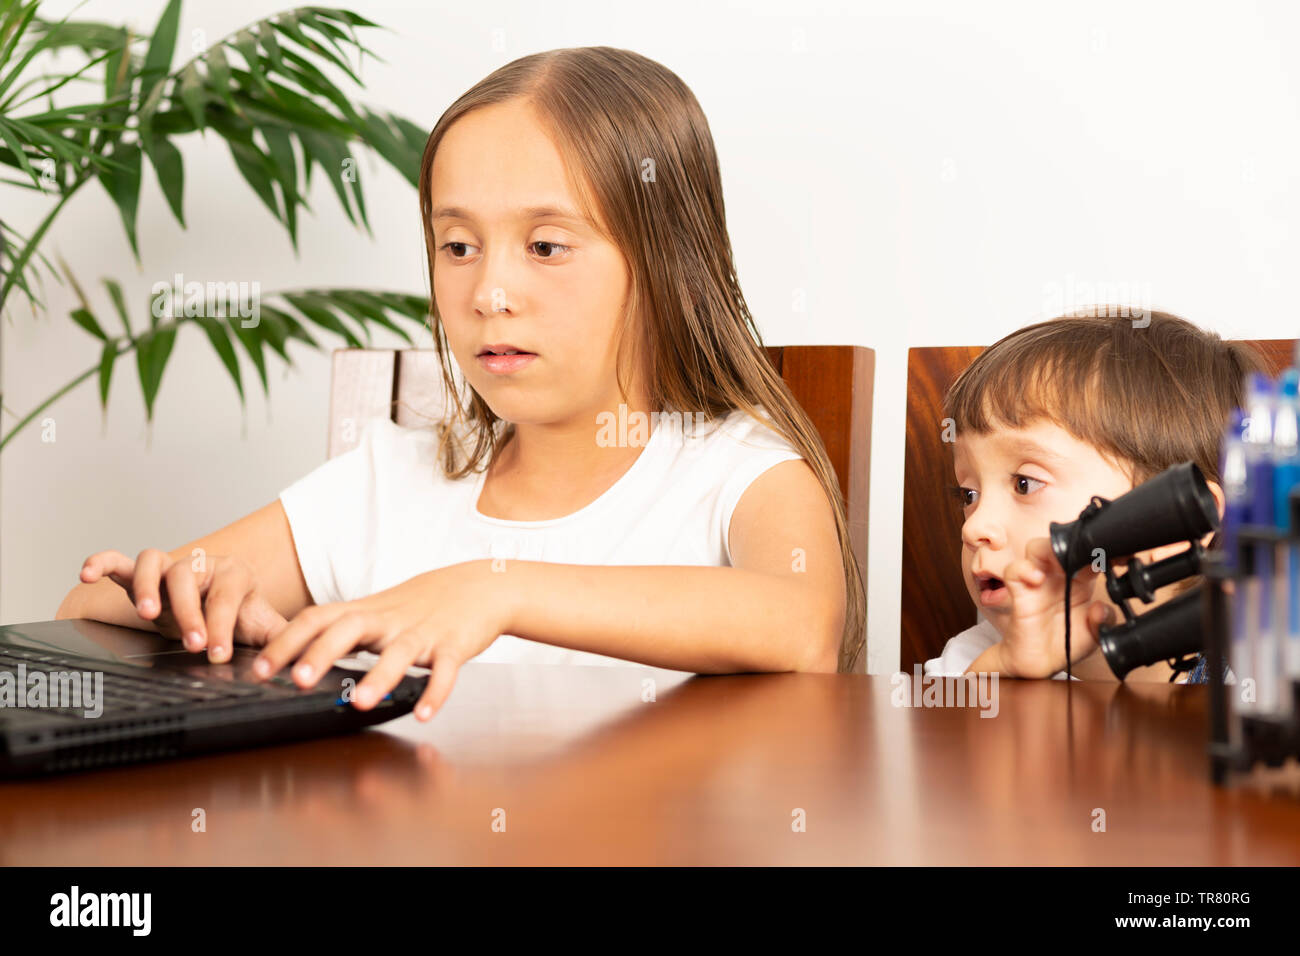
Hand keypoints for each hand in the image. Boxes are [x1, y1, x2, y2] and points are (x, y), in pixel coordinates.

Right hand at [79, 548, 288, 661]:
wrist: (218, 606)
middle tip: (193, 643)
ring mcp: (169, 567)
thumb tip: (305, 658)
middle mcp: (200, 565)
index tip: (217, 653)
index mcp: (235, 574)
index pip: (226, 596)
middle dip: (189, 612)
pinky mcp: (141, 573)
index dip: (221, 624)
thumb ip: (282, 640)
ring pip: (153, 562)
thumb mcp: (262, 628)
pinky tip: (88, 574)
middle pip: (188, 578)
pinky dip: (102, 562)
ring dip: (147, 587)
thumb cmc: (239, 616)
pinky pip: (119, 560)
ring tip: (149, 614)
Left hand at [250, 560, 510, 720]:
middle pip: (349, 628)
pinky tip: (424, 714)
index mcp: (366, 612)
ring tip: (359, 703)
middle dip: (320, 653)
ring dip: (378, 677)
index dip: (286, 642)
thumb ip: (344, 630)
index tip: (259, 669)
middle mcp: (390, 620)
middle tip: (295, 679)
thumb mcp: (380, 611)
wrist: (483, 586)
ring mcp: (423, 633)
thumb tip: (298, 656)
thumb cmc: (424, 603)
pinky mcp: (454, 646)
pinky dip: (435, 692)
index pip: (317, 619)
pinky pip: (445, 670)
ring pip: (398, 652)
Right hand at [992, 538, 1116, 677]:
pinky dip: (1023, 569)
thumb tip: (1100, 609)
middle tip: (1091, 557)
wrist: (1040, 664)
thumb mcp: (1095, 636)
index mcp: (1081, 581)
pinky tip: (1037, 579)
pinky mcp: (1019, 591)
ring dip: (1050, 550)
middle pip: (1063, 544)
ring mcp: (1037, 581)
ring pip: (1037, 548)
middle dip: (1077, 544)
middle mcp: (1058, 576)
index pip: (1092, 555)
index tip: (1122, 558)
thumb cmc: (1065, 643)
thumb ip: (1104, 623)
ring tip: (1063, 564)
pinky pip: (1014, 570)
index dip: (1106, 552)